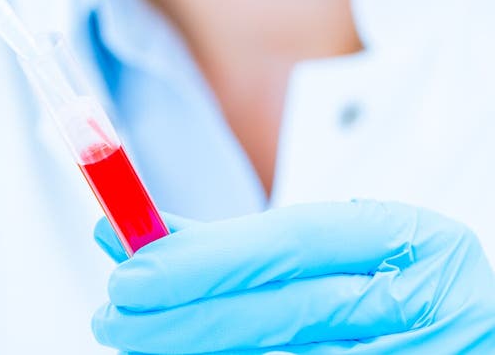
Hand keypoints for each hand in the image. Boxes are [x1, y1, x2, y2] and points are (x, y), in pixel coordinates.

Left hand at [91, 199, 494, 353]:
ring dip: (202, 346)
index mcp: (419, 244)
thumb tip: (153, 232)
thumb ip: (254, 242)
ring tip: (140, 336)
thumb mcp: (347, 246)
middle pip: (290, 310)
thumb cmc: (399, 282)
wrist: (473, 332)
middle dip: (190, 309)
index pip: (300, 241)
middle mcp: (429, 305)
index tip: (135, 259)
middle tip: (117, 305)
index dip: (213, 251)